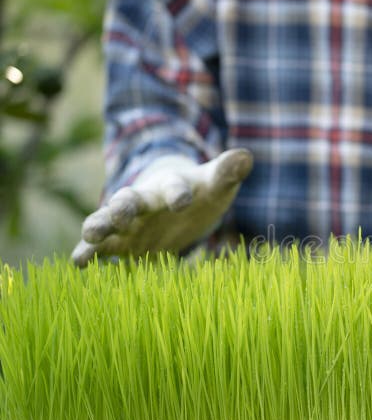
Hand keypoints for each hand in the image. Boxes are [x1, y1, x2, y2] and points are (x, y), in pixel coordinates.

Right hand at [71, 149, 252, 265]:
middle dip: (124, 207)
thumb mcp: (216, 184)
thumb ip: (227, 173)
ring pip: (108, 221)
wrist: (179, 203)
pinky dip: (89, 253)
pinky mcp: (120, 242)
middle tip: (121, 214)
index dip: (178, 193)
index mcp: (171, 185)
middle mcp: (144, 201)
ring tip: (89, 234)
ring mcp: (128, 222)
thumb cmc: (201, 192)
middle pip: (129, 200)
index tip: (184, 200)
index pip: (174, 187)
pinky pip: (100, 247)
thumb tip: (245, 156)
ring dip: (99, 226)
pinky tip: (77, 263)